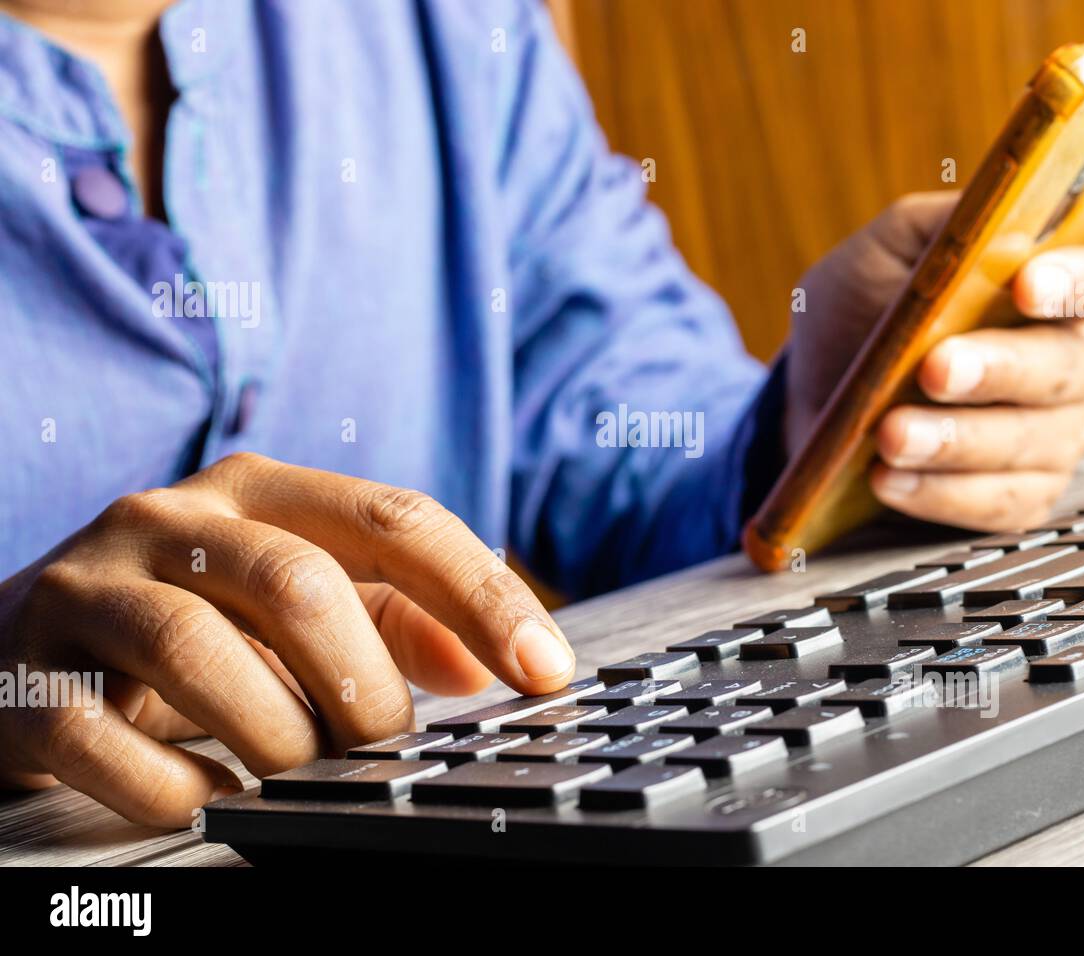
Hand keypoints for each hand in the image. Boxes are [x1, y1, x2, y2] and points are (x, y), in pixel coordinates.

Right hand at [0, 453, 573, 825]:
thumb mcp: (297, 601)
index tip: (545, 668)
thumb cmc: (190, 620)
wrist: (18, 647)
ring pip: (198, 648)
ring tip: (308, 776)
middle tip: (391, 747)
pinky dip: (176, 785)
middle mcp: (172, 518)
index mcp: (260, 491)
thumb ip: (396, 619)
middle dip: (365, 684)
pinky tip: (214, 799)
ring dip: (278, 733)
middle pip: (299, 582)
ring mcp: (91, 587)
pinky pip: (101, 735)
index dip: (480, 594)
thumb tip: (489, 666)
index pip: (393, 519)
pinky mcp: (25, 671)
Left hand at [786, 191, 1083, 530]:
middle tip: (934, 368)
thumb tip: (987, 230)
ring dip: (954, 438)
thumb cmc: (861, 312)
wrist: (817, 396)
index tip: (1026, 284)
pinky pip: (997, 502)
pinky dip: (939, 492)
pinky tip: (888, 478)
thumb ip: (937, 231)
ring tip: (888, 435)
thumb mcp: (884, 253)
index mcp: (1059, 287)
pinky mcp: (1021, 496)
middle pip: (1069, 365)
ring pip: (1028, 441)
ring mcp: (1056, 434)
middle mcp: (1075, 361)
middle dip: (998, 368)